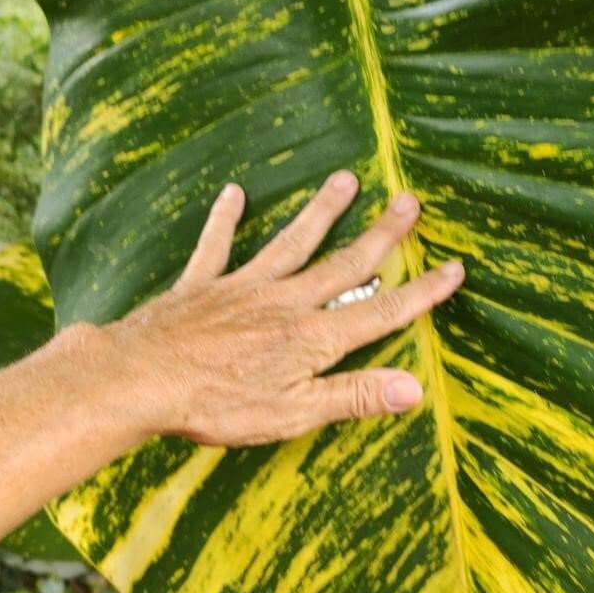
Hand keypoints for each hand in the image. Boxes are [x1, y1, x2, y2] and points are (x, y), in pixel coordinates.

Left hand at [105, 171, 463, 446]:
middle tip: (410, 201)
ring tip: (345, 179)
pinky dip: (225, 219)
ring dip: (320, 212)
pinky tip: (233, 192)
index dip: (421, 292)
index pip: (380, 311)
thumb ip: (354, 396)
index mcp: (312, 338)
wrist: (139, 380)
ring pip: (291, 242)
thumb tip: (415, 388)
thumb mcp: (294, 413)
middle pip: (343, 263)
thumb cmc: (215, 406)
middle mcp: (284, 302)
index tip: (454, 267)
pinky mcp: (201, 286)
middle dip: (381, 234)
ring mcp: (242, 289)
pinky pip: (217, 246)